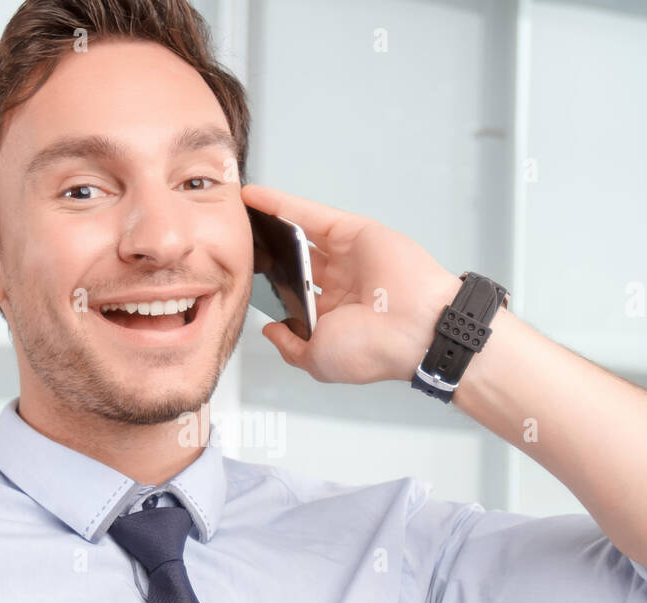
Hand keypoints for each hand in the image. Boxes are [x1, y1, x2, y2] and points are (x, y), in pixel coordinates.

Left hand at [241, 183, 461, 384]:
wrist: (414, 327)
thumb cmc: (372, 350)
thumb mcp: (318, 360)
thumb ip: (291, 346)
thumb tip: (270, 330)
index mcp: (332, 317)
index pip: (293, 296)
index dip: (268, 285)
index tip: (238, 277)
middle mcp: (339, 285)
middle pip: (292, 262)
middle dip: (263, 253)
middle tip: (232, 243)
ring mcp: (346, 257)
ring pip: (299, 234)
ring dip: (268, 224)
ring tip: (236, 214)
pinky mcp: (353, 232)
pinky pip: (311, 214)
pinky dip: (282, 204)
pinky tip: (255, 198)